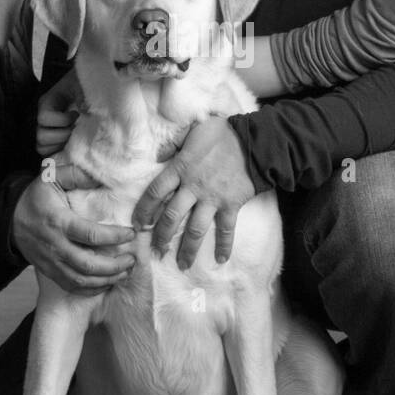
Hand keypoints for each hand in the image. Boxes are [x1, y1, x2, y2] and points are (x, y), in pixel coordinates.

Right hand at [12, 166, 135, 293]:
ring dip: (107, 280)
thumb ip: (75, 175)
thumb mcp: (51, 178)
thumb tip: (99, 177)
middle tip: (132, 260)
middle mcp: (55, 246)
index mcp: (59, 222)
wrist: (9, 219)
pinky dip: (91, 289)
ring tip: (125, 272)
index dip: (114, 237)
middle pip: (88, 265)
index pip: (90, 235)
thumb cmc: (36, 198)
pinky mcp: (49, 272)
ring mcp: (52, 262)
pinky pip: (72, 287)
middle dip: (114, 266)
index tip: (131, 234)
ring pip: (81, 280)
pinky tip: (107, 283)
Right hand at [35, 69, 80, 156]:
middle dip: (62, 135)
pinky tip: (74, 143)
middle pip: (40, 136)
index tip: (77, 114)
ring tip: (75, 136)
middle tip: (76, 128)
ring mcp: (47, 130)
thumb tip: (83, 111)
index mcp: (46, 103)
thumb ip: (81, 95)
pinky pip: (49, 154)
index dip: (62, 120)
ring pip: (42, 148)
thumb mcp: (81, 85)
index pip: (44, 118)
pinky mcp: (54, 140)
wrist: (90, 84)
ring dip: (61, 145)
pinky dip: (60, 152)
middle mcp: (44, 118)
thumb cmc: (83, 84)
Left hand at [131, 117, 254, 268]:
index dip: (144, 210)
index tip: (139, 225)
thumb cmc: (223, 133)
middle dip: (161, 237)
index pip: (155, 192)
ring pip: (195, 229)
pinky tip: (220, 259)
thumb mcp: (193, 129)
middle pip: (171, 217)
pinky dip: (224, 245)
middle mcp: (193, 186)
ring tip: (181, 264)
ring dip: (187, 249)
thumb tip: (159, 156)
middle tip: (156, 251)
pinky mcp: (231, 204)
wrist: (256, 141)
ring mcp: (213, 198)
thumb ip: (174, 143)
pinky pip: (226, 229)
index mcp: (181, 168)